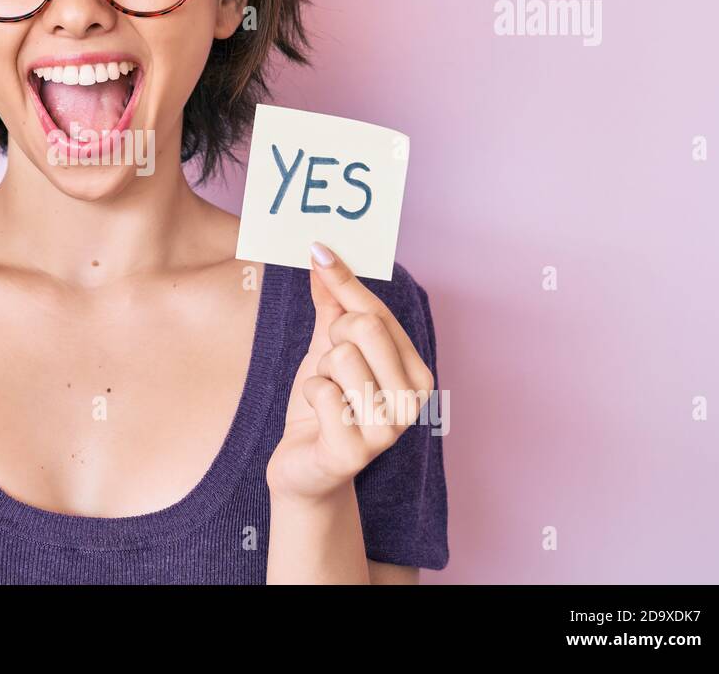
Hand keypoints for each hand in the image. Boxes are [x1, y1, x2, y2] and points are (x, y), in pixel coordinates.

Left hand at [266, 243, 433, 502]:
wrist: (304, 469)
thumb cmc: (323, 407)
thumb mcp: (327, 351)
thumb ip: (332, 306)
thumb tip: (323, 256)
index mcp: (415, 372)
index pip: (378, 311)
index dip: (345, 279)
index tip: (318, 248)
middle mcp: (413, 400)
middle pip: (365, 326)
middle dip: (333, 336)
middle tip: (329, 363)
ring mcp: (388, 429)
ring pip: (340, 356)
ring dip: (319, 373)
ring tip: (326, 397)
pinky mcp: (355, 451)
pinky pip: (321, 391)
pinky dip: (310, 396)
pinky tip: (319, 419)